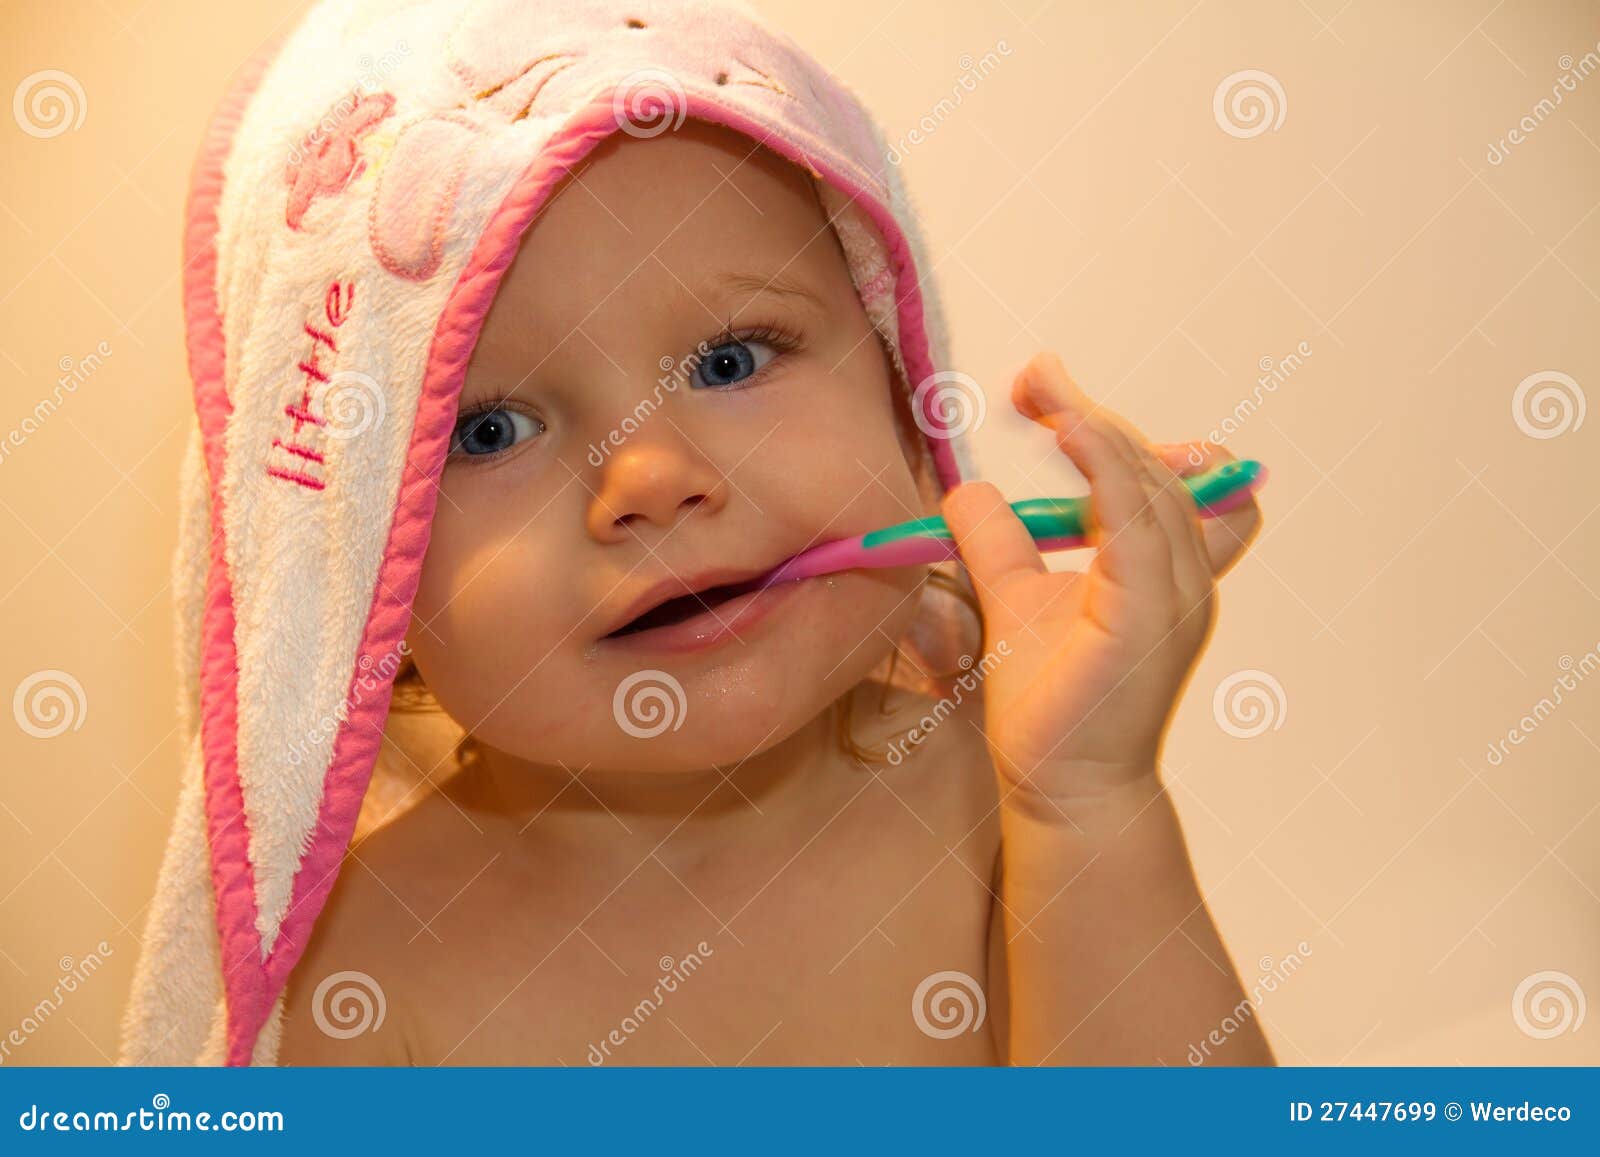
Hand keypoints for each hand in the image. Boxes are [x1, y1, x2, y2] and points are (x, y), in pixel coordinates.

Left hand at [940, 352, 1262, 810]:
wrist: (1062, 789)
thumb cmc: (1053, 706)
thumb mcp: (1015, 601)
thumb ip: (1000, 544)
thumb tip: (967, 490)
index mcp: (1161, 570)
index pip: (1162, 473)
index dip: (1109, 426)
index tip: (1046, 390)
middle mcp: (1182, 576)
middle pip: (1157, 465)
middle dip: (1092, 413)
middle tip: (1034, 378)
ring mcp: (1175, 595)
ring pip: (1153, 483)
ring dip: (1098, 429)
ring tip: (1046, 398)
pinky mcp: (1150, 613)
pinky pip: (1140, 520)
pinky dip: (1108, 466)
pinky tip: (1069, 433)